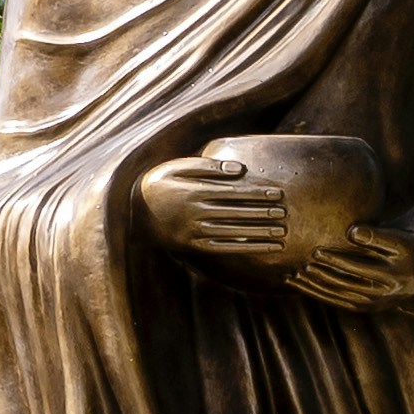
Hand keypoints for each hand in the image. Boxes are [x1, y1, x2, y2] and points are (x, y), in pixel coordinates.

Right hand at [135, 154, 296, 259]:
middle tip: (285, 212)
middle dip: (263, 212)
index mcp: (194, 190)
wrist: (129, 212)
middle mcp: (197, 212)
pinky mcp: (194, 245)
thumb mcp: (176, 167)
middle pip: (238, 212)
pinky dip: (247, 247)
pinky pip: (225, 247)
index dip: (257, 192)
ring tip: (282, 231)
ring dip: (260, 232)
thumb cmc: (157, 183)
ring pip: (235, 231)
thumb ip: (208, 166)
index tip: (277, 192)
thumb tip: (240, 169)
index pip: (234, 191)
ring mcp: (195, 231)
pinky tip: (264, 247)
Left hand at [287, 228, 413, 312]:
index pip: (360, 267)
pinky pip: (336, 301)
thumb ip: (376, 236)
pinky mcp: (364, 306)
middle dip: (322, 274)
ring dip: (315, 286)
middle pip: (346, 283)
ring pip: (338, 295)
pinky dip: (316, 293)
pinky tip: (299, 284)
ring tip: (293, 275)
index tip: (316, 251)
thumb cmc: (408, 250)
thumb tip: (351, 232)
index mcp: (392, 274)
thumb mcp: (399, 241)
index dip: (337, 260)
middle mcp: (382, 293)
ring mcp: (372, 303)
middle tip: (301, 262)